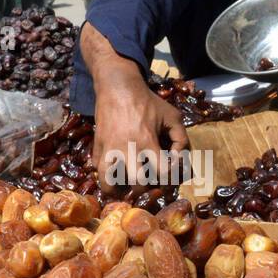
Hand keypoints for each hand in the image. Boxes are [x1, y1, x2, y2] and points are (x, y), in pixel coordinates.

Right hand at [92, 63, 187, 194]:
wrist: (118, 87)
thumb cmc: (147, 102)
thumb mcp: (172, 115)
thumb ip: (181, 138)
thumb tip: (178, 159)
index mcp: (147, 142)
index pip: (161, 173)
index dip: (168, 178)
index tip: (167, 173)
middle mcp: (127, 149)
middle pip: (135, 183)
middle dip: (143, 188)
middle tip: (145, 184)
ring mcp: (109, 149)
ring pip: (107, 182)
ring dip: (116, 189)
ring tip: (122, 188)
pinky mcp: (97, 146)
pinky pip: (96, 168)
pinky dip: (103, 174)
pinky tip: (112, 170)